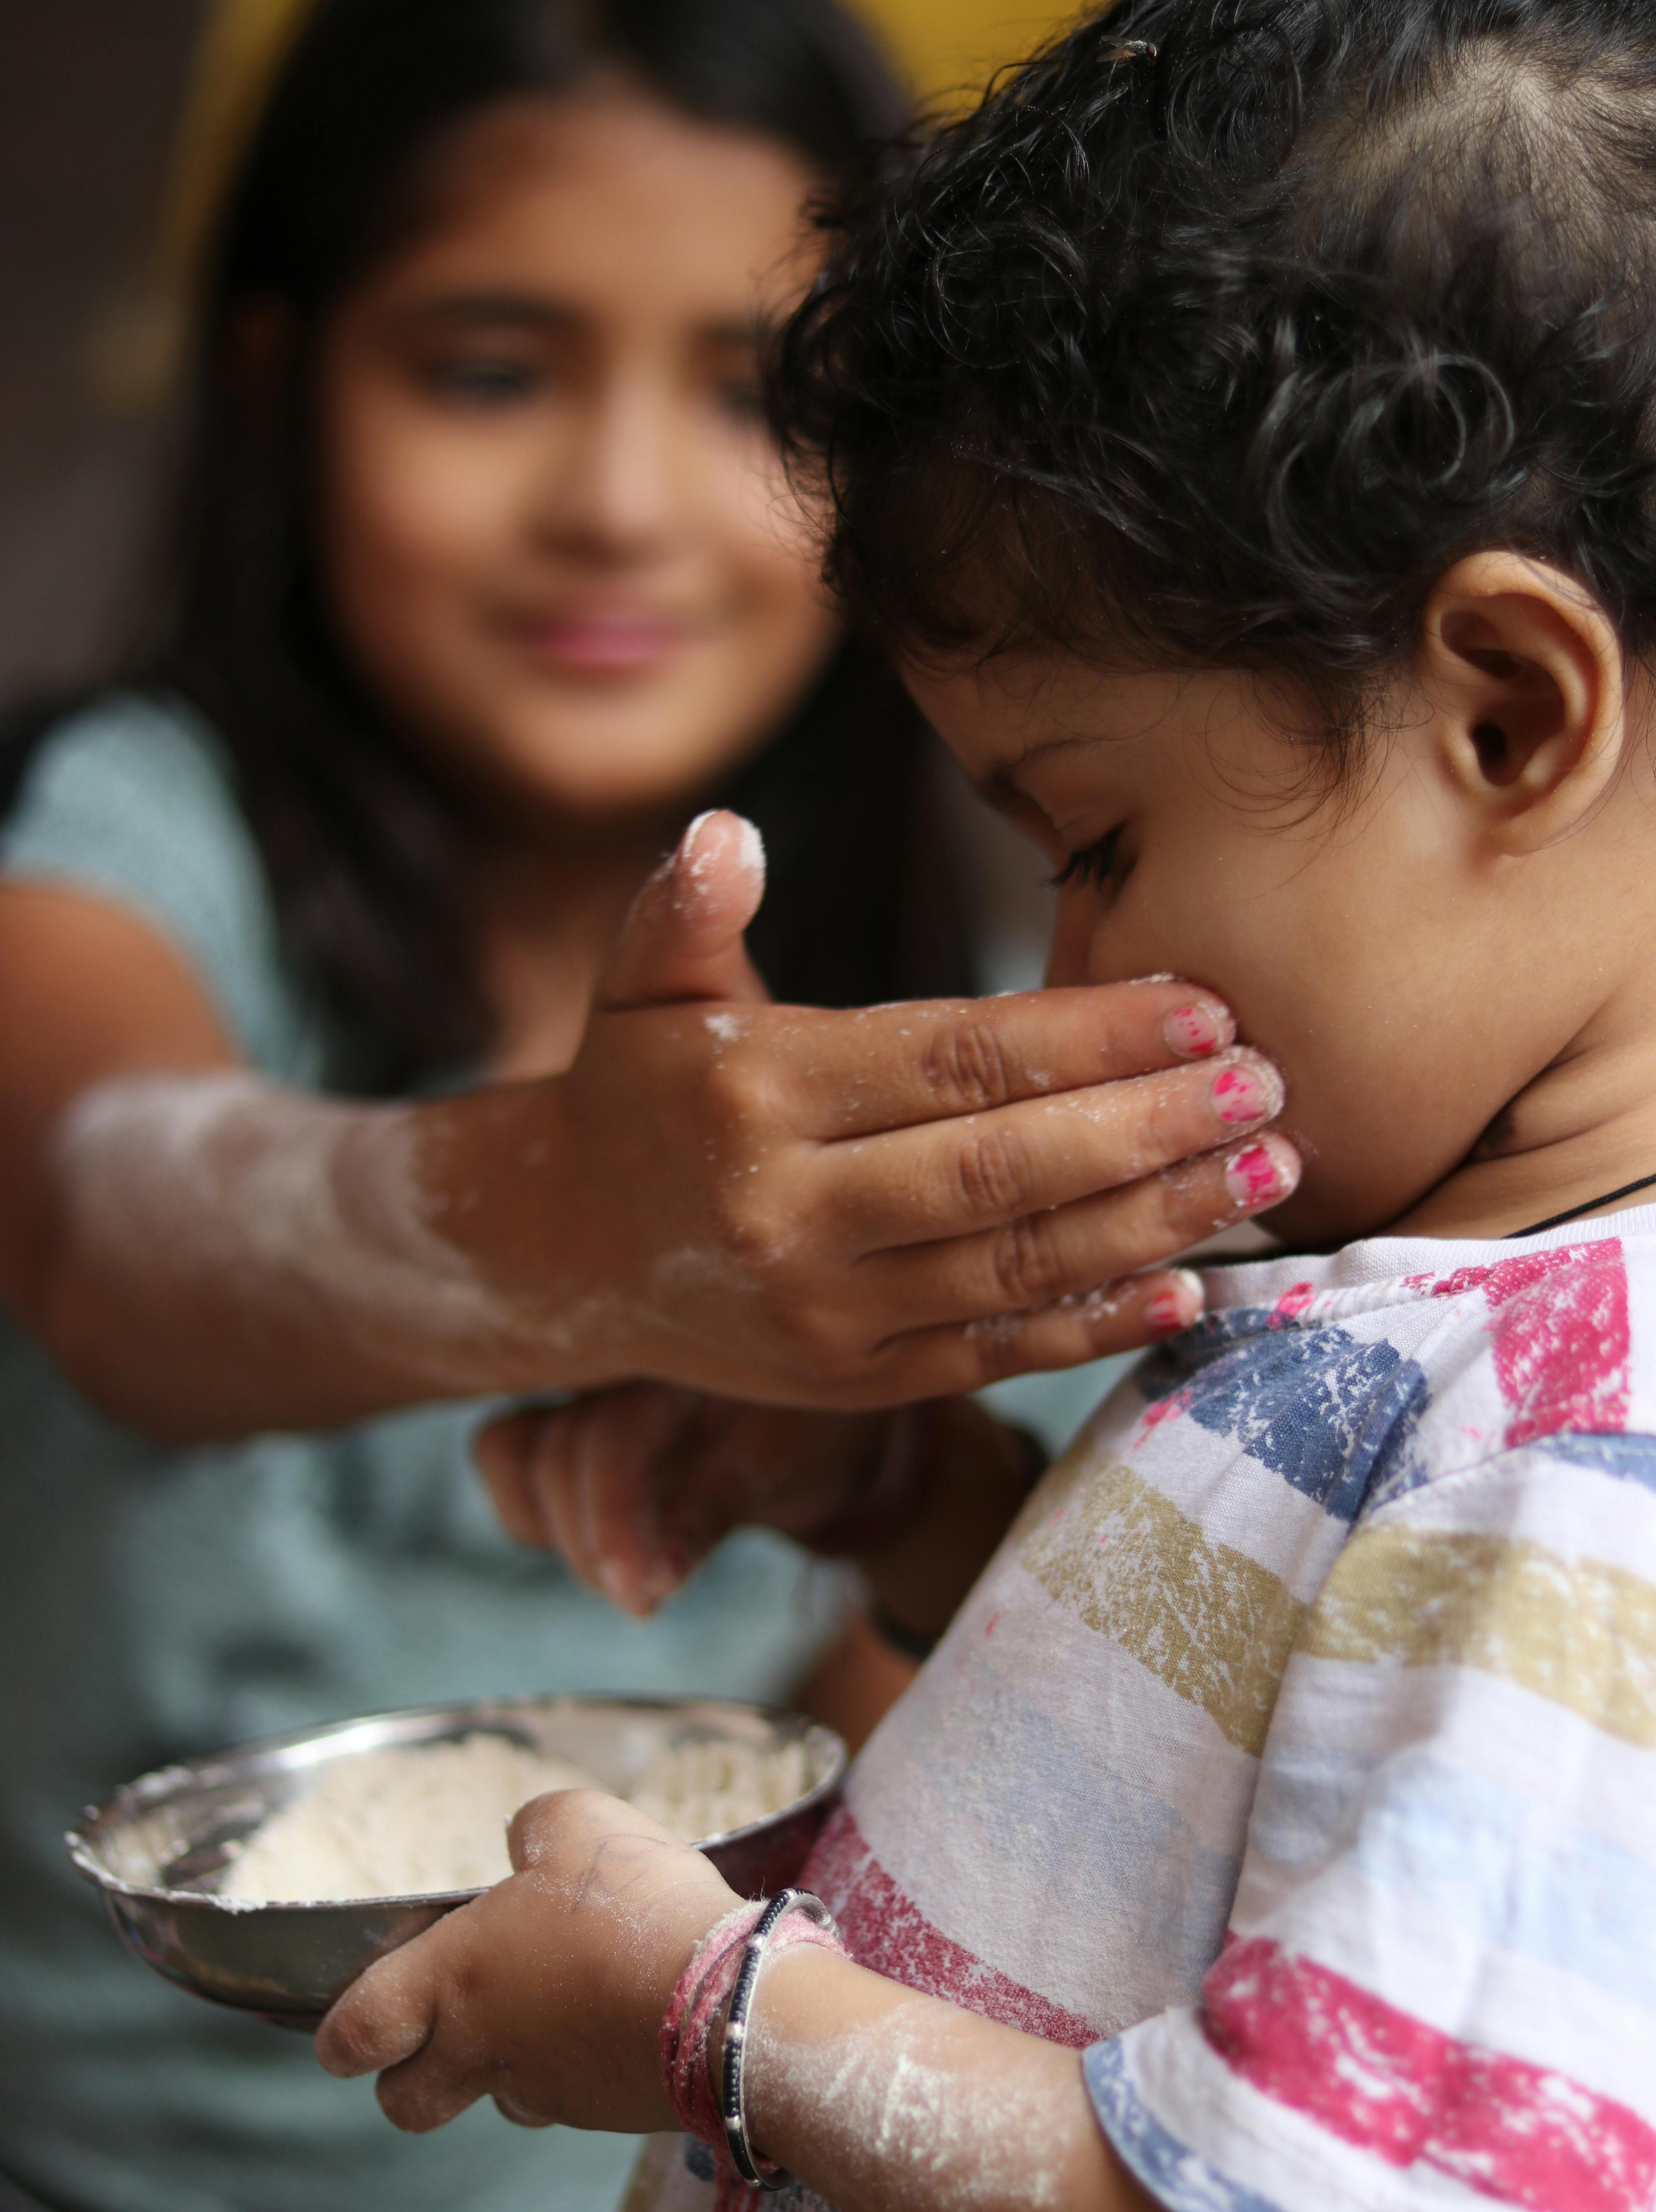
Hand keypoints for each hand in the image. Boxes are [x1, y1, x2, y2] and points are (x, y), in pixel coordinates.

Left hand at [316, 1789, 737, 2133]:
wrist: (726, 2003)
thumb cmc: (633, 1908)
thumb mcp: (577, 1824)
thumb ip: (534, 1830)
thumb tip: (524, 1845)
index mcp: (455, 1980)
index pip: (354, 2033)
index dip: (343, 2034)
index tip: (351, 2026)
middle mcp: (485, 2048)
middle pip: (404, 2102)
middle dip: (411, 2076)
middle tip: (446, 2028)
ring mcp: (546, 2091)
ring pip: (497, 2097)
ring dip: (510, 2064)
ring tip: (562, 2002)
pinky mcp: (606, 2114)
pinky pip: (570, 2096)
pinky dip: (581, 2064)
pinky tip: (622, 2013)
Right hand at [423, 811, 1299, 1404]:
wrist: (570, 1253)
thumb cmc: (641, 1096)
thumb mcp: (638, 990)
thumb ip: (684, 911)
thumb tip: (729, 832)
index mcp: (753, 1096)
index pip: (953, 1059)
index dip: (1088, 1035)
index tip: (1203, 1005)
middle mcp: (788, 1212)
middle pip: (1003, 1168)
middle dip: (1150, 1127)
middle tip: (1268, 1085)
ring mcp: (825, 1310)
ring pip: (1018, 1266)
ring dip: (1156, 1221)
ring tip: (1269, 1172)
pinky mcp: (855, 1379)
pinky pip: (995, 1352)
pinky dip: (1098, 1328)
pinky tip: (1192, 1288)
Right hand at [477, 1382, 894, 1608]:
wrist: (817, 1415)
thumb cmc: (807, 1432)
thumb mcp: (778, 1467)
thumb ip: (711, 1515)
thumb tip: (654, 1583)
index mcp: (680, 1353)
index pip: (609, 1439)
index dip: (613, 1525)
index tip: (640, 1599)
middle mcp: (615, 1359)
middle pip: (557, 1455)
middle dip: (592, 1545)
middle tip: (643, 1600)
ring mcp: (580, 1384)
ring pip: (511, 1452)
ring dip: (557, 1532)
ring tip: (624, 1575)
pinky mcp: (558, 1417)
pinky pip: (509, 1461)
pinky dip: (532, 1514)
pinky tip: (594, 1543)